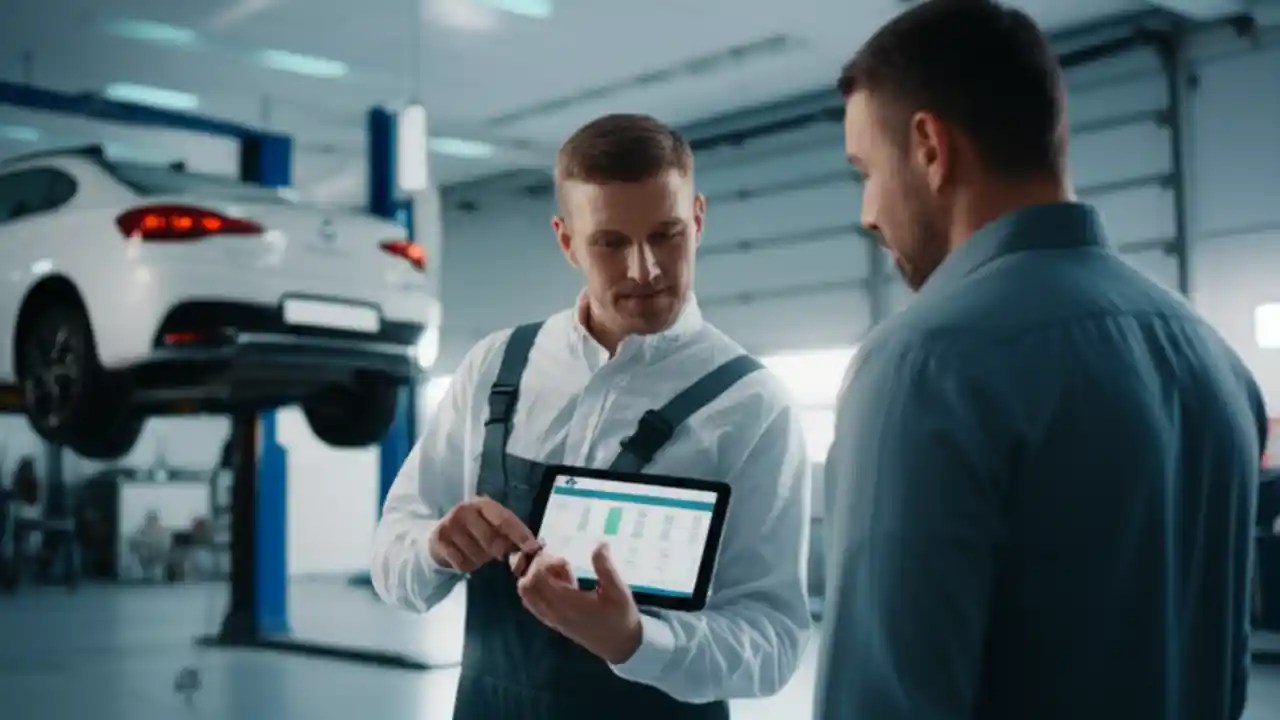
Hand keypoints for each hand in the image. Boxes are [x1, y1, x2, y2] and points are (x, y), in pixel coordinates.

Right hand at [428, 497, 540, 572]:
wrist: (440, 536)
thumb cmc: (475, 531)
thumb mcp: (493, 527)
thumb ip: (511, 534)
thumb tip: (534, 548)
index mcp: (484, 504)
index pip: (505, 520)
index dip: (520, 536)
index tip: (532, 549)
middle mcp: (465, 509)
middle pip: (491, 540)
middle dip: (498, 553)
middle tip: (497, 556)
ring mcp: (450, 523)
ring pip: (477, 555)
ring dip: (480, 561)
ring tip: (477, 554)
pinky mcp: (439, 539)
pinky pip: (461, 563)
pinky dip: (467, 566)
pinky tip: (464, 557)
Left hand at [515, 543, 641, 664]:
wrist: (621, 647)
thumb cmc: (620, 617)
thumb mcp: (618, 590)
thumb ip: (605, 567)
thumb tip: (600, 543)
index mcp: (566, 603)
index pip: (537, 579)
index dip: (545, 563)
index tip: (564, 559)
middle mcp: (553, 612)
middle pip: (526, 586)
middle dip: (538, 568)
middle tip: (560, 562)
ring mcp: (551, 619)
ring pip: (528, 595)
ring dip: (538, 578)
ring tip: (562, 573)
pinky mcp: (554, 622)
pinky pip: (534, 604)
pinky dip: (540, 589)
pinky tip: (563, 584)